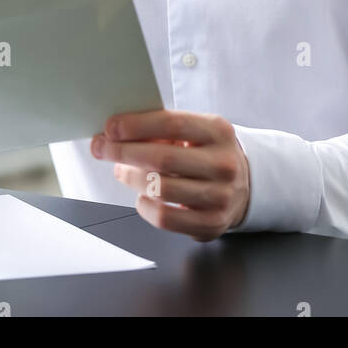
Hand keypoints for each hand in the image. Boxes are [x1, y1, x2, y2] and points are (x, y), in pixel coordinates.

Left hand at [90, 109, 250, 240]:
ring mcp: (219, 196)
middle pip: (162, 158)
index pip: (172, 124)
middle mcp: (222, 164)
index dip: (137, 125)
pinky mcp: (211, 223)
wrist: (245, 185)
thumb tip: (119, 131)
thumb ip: (165, 129)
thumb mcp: (198, 131)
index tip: (110, 127)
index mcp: (218, 132)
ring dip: (131, 178)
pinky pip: (165, 218)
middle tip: (102, 148)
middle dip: (123, 152)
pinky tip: (142, 195)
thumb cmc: (209, 153)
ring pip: (160, 189)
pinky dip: (145, 206)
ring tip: (121, 170)